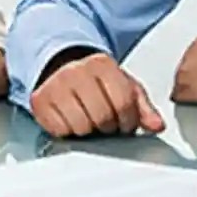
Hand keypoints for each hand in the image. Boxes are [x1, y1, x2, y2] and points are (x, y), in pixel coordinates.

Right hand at [30, 53, 165, 137]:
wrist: (60, 67)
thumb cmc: (95, 81)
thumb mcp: (123, 87)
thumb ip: (143, 107)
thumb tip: (157, 126)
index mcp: (102, 64)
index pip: (123, 103)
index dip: (128, 120)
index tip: (125, 122)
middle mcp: (76, 72)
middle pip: (102, 117)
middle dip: (108, 126)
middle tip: (105, 122)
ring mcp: (55, 85)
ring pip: (81, 126)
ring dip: (89, 130)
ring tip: (89, 119)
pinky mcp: (40, 101)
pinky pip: (60, 130)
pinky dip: (68, 131)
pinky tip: (71, 119)